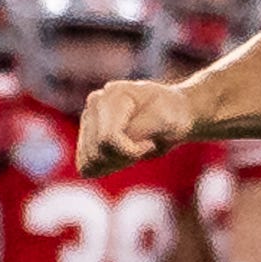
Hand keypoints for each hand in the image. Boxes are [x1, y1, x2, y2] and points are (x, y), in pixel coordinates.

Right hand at [79, 77, 194, 176]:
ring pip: (89, 161)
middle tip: (145, 146)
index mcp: (114, 94)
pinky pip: (85, 166)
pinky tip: (123, 156)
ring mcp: (88, 117)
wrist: (174, 114)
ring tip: (134, 149)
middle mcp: (96, 102)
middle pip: (97, 153)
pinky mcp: (86, 134)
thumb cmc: (172, 115)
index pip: (107, 139)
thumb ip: (139, 128)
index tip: (151, 144)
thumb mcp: (166, 121)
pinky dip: (106, 168)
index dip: (131, 151)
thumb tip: (109, 139)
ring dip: (115, 163)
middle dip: (123, 158)